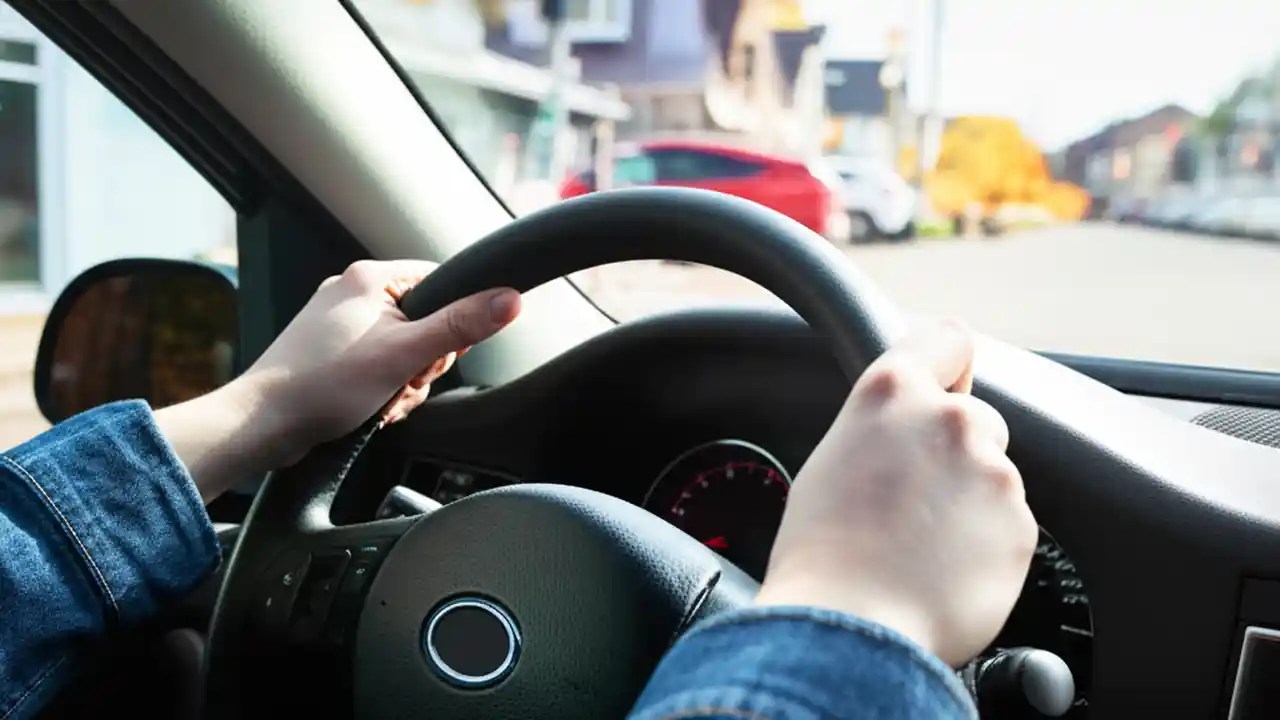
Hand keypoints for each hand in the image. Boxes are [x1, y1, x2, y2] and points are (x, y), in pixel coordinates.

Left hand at [157, 260, 520, 499]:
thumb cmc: (322, 386)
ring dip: (403, 382)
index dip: (452, 323)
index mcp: (370, 278)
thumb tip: (509, 299)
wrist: (263, 424)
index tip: (435, 352)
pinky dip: (381, 388)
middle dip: (422, 363)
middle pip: (425, 322)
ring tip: (380, 399)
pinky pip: (378, 364)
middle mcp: (351, 292)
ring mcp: (337, 323)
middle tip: (401, 380)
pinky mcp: (329, 352)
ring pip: (403, 349)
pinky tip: (369, 406)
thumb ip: (461, 325)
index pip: (442, 283)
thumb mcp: (406, 355)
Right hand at [755, 320, 1036, 666]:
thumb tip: (903, 438)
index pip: (946, 337)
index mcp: (890, 394)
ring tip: (921, 546)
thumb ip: (880, 429)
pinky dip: (986, 545)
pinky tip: (943, 570)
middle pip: (975, 416)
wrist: (849, 630)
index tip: (948, 378)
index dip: (948, 361)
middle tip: (915, 497)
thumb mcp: (831, 461)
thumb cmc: (822, 555)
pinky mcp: (1020, 524)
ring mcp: (991, 471)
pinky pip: (1008, 525)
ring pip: (992, 475)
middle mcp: (948, 420)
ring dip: (970, 503)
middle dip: (956, 450)